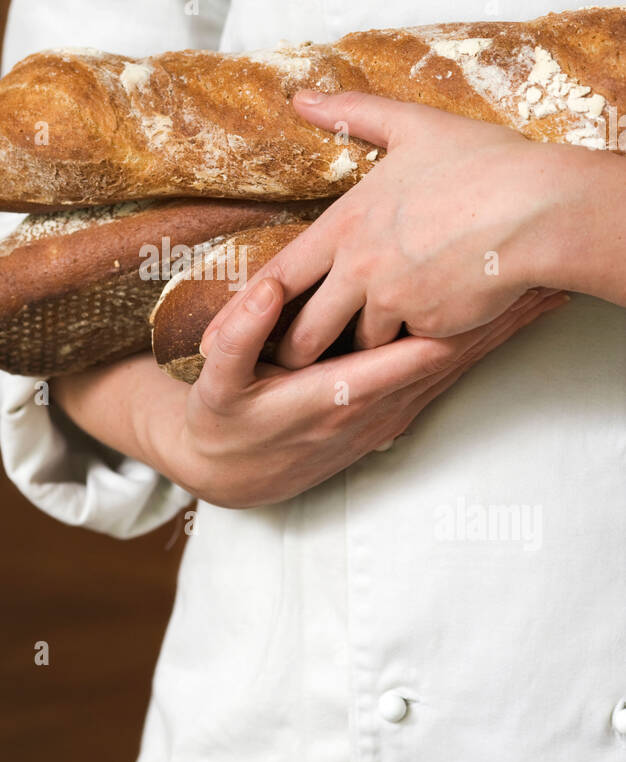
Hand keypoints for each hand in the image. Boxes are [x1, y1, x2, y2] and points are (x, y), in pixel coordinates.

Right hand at [147, 279, 567, 509]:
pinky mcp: (392, 418)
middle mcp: (370, 411)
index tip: (490, 287)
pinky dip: (479, 353)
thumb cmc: (224, 421)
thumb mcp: (216, 383)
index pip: (410, 357)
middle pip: (448, 363)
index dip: (453, 321)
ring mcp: (387, 418)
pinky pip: (445, 382)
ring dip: (499, 339)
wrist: (231, 476)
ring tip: (544, 299)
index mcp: (331, 397)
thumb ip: (241, 336)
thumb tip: (268, 289)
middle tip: (544, 286)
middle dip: (497, 325)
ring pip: (456, 374)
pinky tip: (507, 329)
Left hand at [202, 91, 563, 367]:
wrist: (537, 207)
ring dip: (359, 349)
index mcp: (345, 224)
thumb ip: (352, 113)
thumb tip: (301, 97)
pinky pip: (405, 350)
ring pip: (358, 345)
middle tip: (290, 364)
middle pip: (306, 331)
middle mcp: (359, 269)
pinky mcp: (429, 328)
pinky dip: (407, 349)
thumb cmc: (481, 164)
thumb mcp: (413, 126)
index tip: (216, 340)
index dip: (246, 312)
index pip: (278, 278)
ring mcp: (393, 302)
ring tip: (354, 357)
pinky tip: (417, 339)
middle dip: (298, 350)